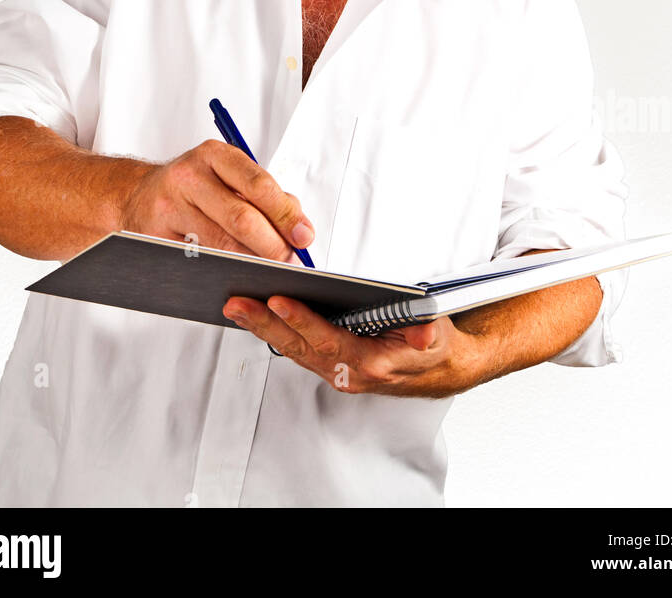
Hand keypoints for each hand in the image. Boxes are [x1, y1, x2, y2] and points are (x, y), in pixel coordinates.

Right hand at [120, 140, 313, 262]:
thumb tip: (299, 228)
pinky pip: (200, 262)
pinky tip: (238, 275)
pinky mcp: (156, 239)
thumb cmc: (195, 188)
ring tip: (270, 270)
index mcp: (213, 155)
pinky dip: (224, 272)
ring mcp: (168, 208)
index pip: (258, 185)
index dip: (285, 214)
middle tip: (289, 261)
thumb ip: (266, 195)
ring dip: (252, 263)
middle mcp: (188, 177)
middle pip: (241, 219)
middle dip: (272, 246)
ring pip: (221, 246)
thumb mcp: (227, 175)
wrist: (138, 197)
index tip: (304, 236)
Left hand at [221, 294, 488, 398]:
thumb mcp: (436, 334)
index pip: (328, 340)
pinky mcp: (328, 362)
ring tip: (234, 304)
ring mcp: (334, 369)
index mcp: (370, 362)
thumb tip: (424, 333)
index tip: (278, 300)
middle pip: (299, 346)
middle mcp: (346, 371)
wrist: (434, 369)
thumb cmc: (429, 345)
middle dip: (265, 324)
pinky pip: (295, 348)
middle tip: (237, 302)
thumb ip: (427, 332)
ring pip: (292, 348)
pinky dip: (272, 331)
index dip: (302, 320)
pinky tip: (254, 313)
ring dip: (261, 327)